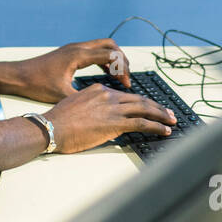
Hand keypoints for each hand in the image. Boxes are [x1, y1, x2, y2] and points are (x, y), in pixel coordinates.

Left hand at [13, 39, 131, 104]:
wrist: (17, 76)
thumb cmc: (36, 84)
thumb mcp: (62, 94)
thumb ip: (84, 98)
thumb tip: (103, 107)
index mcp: (78, 55)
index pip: (111, 56)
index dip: (123, 69)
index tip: (126, 84)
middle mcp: (77, 48)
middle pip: (110, 45)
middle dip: (122, 61)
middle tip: (125, 78)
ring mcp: (73, 48)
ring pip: (102, 46)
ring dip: (113, 60)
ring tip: (118, 78)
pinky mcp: (69, 53)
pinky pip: (92, 51)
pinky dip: (102, 60)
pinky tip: (104, 75)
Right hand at [44, 82, 176, 154]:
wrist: (50, 128)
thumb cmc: (57, 123)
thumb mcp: (75, 107)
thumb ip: (91, 109)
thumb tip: (100, 120)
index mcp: (98, 90)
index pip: (125, 96)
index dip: (140, 102)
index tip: (148, 108)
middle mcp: (107, 96)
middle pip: (139, 99)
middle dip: (156, 106)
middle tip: (168, 113)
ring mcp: (112, 108)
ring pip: (144, 108)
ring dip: (161, 115)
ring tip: (171, 121)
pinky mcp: (115, 122)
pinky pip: (142, 123)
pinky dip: (156, 126)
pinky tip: (164, 130)